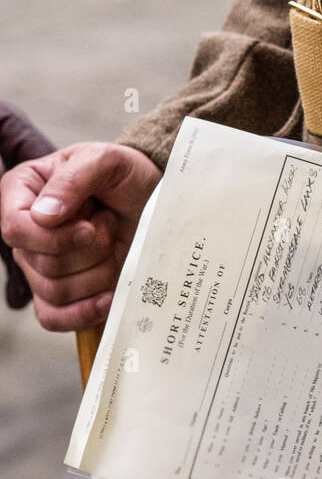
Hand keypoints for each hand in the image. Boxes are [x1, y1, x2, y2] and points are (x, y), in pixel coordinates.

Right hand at [0, 142, 161, 331]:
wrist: (152, 198)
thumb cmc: (124, 174)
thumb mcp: (105, 160)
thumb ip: (73, 179)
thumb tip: (43, 216)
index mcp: (23, 191)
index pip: (14, 227)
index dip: (53, 237)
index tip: (88, 227)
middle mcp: (27, 231)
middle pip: (42, 264)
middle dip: (89, 249)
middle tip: (108, 223)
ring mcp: (41, 265)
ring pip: (56, 291)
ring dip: (98, 271)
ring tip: (112, 243)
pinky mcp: (62, 292)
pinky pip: (54, 318)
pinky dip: (84, 311)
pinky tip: (108, 296)